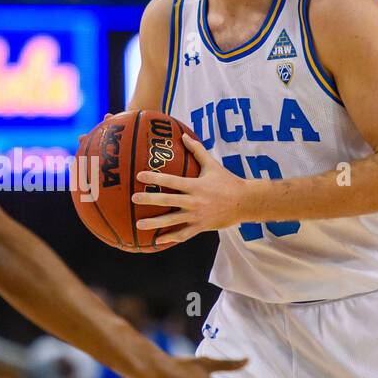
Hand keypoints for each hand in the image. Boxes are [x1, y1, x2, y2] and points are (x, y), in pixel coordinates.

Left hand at [133, 134, 250, 243]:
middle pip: (168, 201)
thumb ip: (197, 150)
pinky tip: (157, 241)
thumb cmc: (227, 182)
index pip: (172, 180)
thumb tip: (184, 136)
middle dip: (149, 200)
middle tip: (133, 199)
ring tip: (138, 225)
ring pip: (172, 221)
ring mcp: (197, 216)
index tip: (139, 176)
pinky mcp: (201, 227)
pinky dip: (170, 238)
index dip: (155, 178)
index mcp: (195, 185)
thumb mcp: (212, 165)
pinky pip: (183, 235)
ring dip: (154, 224)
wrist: (245, 202)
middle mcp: (194, 201)